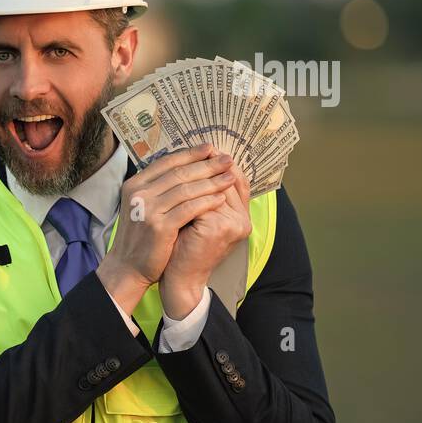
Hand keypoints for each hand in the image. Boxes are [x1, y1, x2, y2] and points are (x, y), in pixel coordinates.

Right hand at [97, 144, 234, 313]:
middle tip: (227, 159)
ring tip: (229, 177)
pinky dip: (207, 202)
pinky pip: (189, 209)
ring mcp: (147, 209)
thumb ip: (156, 188)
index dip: (190, 153)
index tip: (210, 148)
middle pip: (178, 172)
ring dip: (211, 181)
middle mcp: (139, 193)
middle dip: (206, 164)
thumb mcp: (142, 206)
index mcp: (134, 184)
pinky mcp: (159, 227)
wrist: (127, 266)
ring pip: (186, 189)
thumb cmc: (140, 236)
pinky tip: (221, 199)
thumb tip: (184, 168)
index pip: (166, 162)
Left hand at [160, 155, 251, 317]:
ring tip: (185, 156)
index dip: (219, 162)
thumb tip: (195, 163)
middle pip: (228, 178)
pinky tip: (178, 176)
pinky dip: (190, 187)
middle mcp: (243, 219)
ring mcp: (234, 223)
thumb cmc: (183, 246)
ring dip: (200, 170)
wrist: (179, 278)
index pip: (236, 179)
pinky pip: (204, 198)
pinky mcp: (220, 227)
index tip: (204, 145)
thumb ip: (202, 196)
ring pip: (216, 186)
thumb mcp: (196, 217)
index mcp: (241, 216)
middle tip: (198, 144)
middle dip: (210, 161)